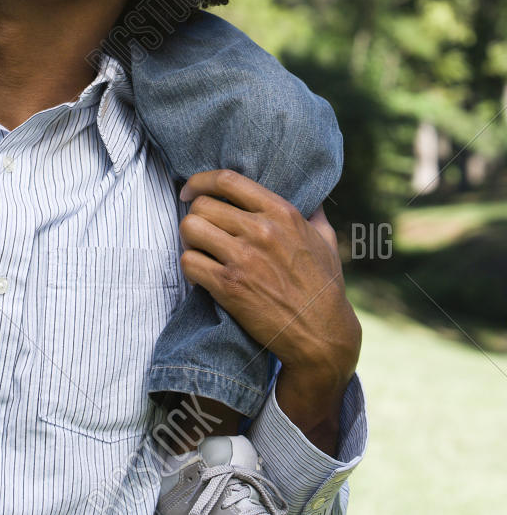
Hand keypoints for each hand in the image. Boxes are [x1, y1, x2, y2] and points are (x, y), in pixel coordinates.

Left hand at [178, 171, 360, 440]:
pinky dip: (190, 268)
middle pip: (202, 205)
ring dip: (190, 240)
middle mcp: (261, 230)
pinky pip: (189, 262)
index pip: (227, 180)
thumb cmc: (324, 287)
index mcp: (282, 212)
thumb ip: (314, 213)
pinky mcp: (229, 286)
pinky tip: (202, 275)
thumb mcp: (326, 241)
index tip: (190, 190)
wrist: (322, 335)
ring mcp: (243, 258)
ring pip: (189, 228)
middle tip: (202, 232)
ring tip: (200, 251)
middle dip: (196, 217)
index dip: (200, 180)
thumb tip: (313, 194)